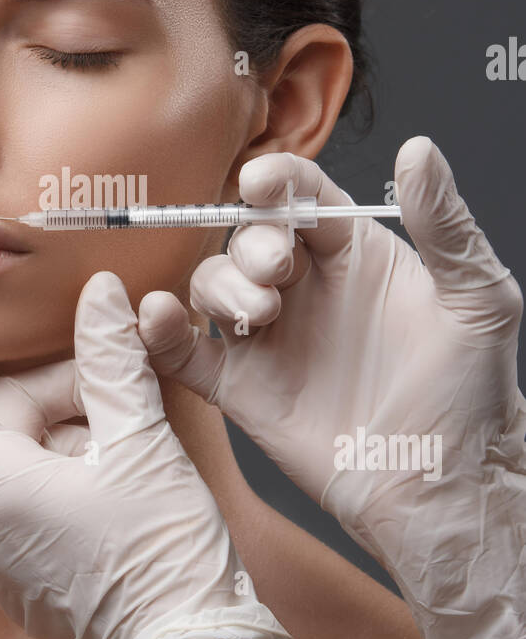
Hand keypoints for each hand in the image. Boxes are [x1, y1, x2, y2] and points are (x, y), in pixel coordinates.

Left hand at [0, 270, 292, 638]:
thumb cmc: (166, 551)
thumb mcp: (144, 442)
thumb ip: (113, 361)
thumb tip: (98, 293)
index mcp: (0, 486)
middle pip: (8, 423)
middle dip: (63, 397)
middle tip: (127, 394)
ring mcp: (6, 562)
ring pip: (29, 465)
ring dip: (76, 443)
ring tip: (135, 455)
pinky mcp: (29, 586)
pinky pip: (37, 510)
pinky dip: (74, 485)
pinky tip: (123, 494)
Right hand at [138, 136, 525, 638]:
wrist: (443, 488)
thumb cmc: (472, 395)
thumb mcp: (480, 300)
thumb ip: (446, 226)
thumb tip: (420, 149)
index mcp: (355, 255)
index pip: (304, 198)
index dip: (277, 182)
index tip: (260, 181)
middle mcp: (305, 289)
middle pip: (250, 237)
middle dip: (254, 244)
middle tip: (278, 270)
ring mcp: (268, 338)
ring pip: (212, 284)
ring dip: (220, 285)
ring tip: (258, 316)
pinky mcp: (241, 388)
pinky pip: (185, 352)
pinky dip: (161, 333)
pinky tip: (158, 318)